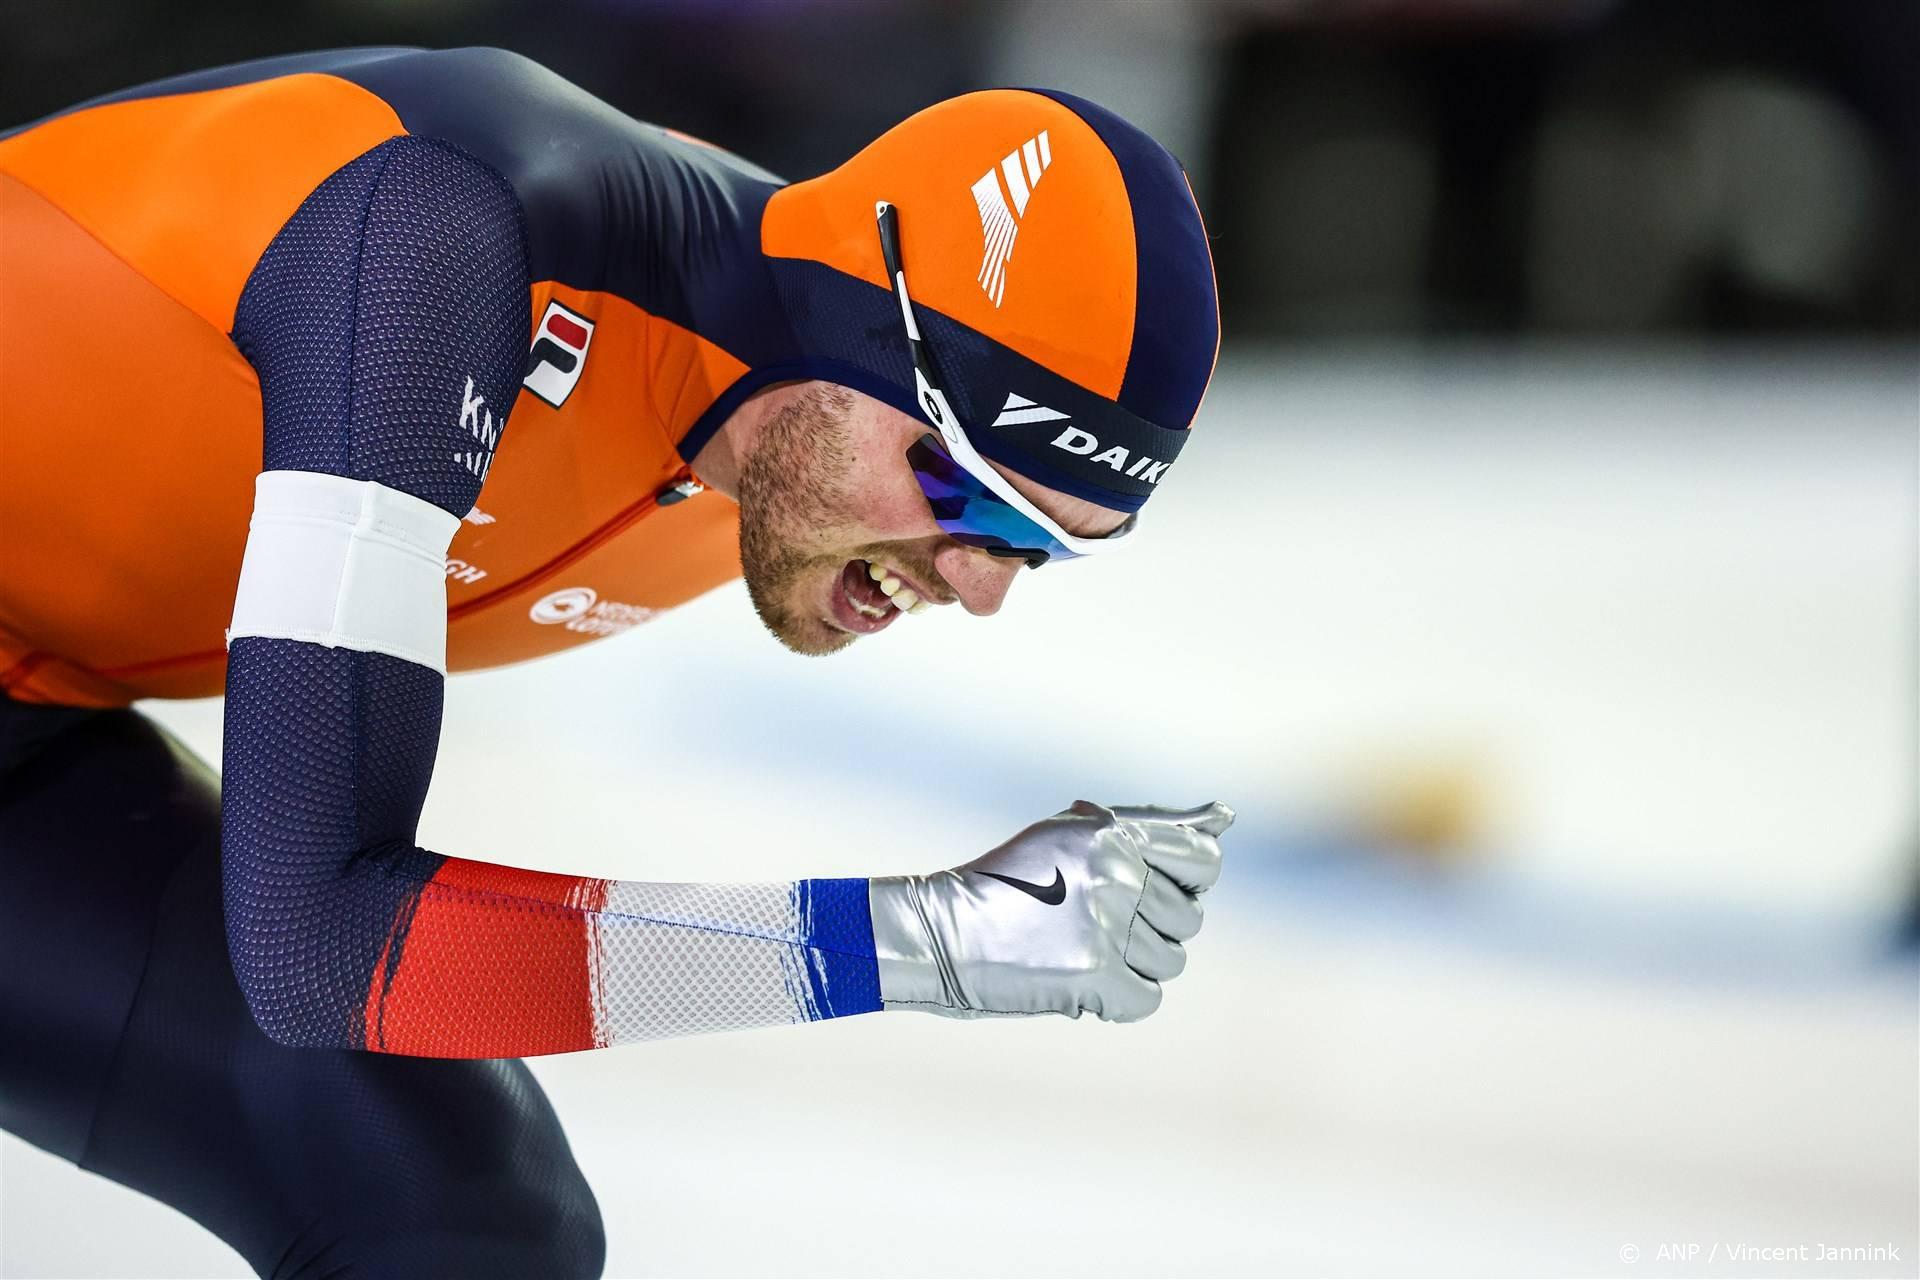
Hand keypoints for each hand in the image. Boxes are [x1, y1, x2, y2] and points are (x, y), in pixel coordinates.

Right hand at [868, 800, 1232, 1020]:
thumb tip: (1227, 816)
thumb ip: (1149, 826)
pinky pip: (1146, 998)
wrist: (937, 933)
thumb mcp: (1071, 834)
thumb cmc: (1007, 882)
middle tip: (1095, 925)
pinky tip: (1078, 982)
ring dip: (1134, 965)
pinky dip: (1117, 1000)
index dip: (1186, 882)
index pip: (1201, 858)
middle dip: (1151, 927)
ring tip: (1079, 951)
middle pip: (1188, 918)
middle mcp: (1116, 872)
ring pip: (1171, 960)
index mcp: (1112, 833)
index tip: (1154, 892)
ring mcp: (1107, 925)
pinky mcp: (1095, 975)